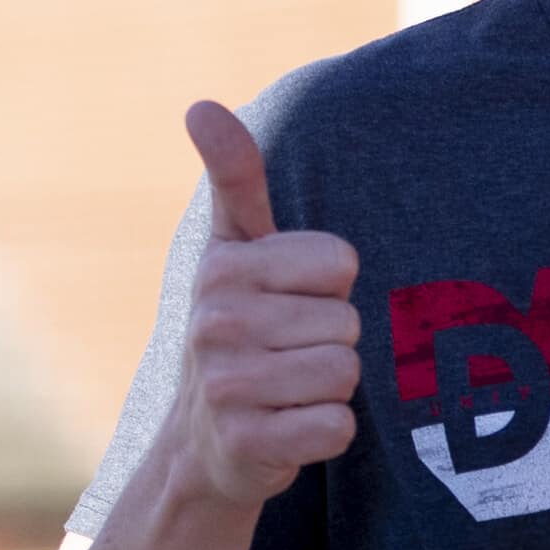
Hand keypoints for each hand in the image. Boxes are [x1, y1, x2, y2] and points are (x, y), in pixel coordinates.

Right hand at [165, 101, 360, 507]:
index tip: (290, 303)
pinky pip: (338, 428)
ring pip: (345, 373)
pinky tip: (289, 429)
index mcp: (222, 268)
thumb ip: (235, 178)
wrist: (205, 444)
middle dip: (331, 342)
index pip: (340, 263)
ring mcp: (227, 387)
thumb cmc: (238, 330)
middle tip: (288, 355)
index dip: (328, 288)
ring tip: (289, 390)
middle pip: (347, 323)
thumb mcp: (234, 251)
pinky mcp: (249, 445)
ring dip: (330, 389)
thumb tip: (202, 105)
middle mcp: (214, 323)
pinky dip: (327, 433)